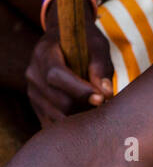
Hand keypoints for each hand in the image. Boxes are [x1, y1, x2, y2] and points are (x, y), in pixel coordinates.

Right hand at [25, 4, 113, 124]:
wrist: (65, 42)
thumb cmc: (85, 43)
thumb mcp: (97, 46)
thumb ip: (100, 67)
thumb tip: (106, 94)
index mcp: (45, 52)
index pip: (56, 75)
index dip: (79, 89)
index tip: (101, 98)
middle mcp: (34, 73)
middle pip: (56, 99)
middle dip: (82, 106)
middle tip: (104, 107)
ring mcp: (32, 91)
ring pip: (54, 115)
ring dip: (78, 118)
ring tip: (96, 109)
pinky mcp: (36, 105)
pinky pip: (51, 123)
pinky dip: (69, 124)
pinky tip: (85, 116)